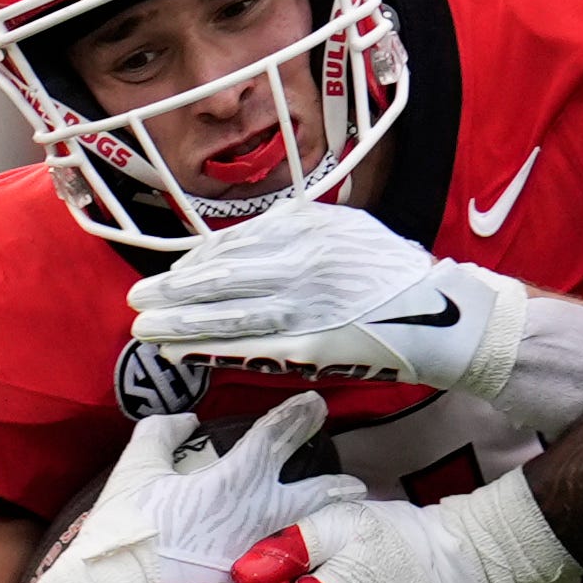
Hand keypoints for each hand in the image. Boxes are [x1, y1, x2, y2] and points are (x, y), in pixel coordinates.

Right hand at [30, 394, 359, 582]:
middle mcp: (257, 520)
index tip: (314, 404)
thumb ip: (160, 437)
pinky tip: (312, 565)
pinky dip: (303, 562)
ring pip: (306, 534)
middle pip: (311, 494)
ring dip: (325, 524)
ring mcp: (260, 560)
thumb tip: (185, 418)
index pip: (274, 439)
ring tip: (340, 524)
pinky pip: (288, 570)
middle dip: (335, 484)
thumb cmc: (121, 535)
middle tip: (354, 482)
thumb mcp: (134, 473)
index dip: (295, 417)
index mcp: (232, 484)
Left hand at [130, 201, 525, 401]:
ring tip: (144, 330)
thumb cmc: (396, 275)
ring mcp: (304, 305)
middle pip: (220, 278)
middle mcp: (301, 263)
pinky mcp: (310, 345)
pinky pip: (247, 347)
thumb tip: (242, 243)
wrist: (446, 315)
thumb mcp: (348, 230)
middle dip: (171, 293)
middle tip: (137, 302)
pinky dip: (208, 349)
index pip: (233, 246)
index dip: (193, 265)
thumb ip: (297, 229)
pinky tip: (180, 353)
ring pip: (225, 314)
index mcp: (308, 230)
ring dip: (178, 323)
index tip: (169, 276)